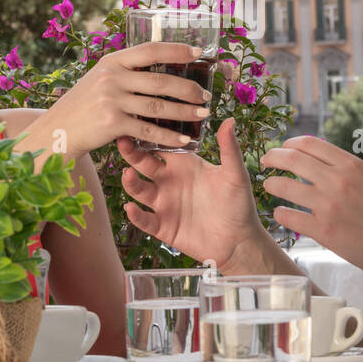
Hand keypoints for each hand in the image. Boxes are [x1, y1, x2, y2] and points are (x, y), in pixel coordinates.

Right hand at [40, 42, 212, 156]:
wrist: (57, 130)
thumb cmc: (83, 105)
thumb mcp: (100, 79)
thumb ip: (125, 72)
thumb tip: (159, 64)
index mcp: (112, 61)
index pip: (150, 49)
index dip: (176, 50)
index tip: (198, 53)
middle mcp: (112, 77)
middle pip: (160, 80)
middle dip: (188, 88)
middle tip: (206, 95)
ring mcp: (111, 100)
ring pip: (158, 105)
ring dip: (185, 111)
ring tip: (203, 114)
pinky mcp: (112, 124)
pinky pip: (148, 130)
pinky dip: (168, 136)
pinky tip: (183, 140)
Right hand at [117, 117, 265, 270]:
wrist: (239, 241)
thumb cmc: (239, 205)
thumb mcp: (235, 175)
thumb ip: (229, 149)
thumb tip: (229, 120)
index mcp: (185, 165)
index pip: (162, 145)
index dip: (150, 135)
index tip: (138, 121)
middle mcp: (171, 182)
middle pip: (144, 164)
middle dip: (132, 154)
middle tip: (123, 141)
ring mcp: (165, 204)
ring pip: (140, 190)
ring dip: (131, 182)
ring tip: (128, 174)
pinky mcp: (163, 227)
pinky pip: (144, 220)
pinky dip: (136, 215)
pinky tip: (131, 208)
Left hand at [260, 135, 362, 278]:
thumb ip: (344, 167)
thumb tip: (317, 157)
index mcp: (350, 165)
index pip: (308, 143)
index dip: (288, 144)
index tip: (281, 149)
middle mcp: (338, 181)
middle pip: (292, 159)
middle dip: (272, 158)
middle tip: (265, 162)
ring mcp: (329, 206)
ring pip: (284, 186)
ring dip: (272, 184)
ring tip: (269, 186)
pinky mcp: (323, 231)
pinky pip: (288, 216)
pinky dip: (279, 213)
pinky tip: (280, 214)